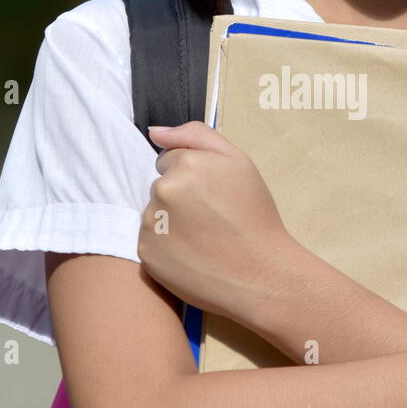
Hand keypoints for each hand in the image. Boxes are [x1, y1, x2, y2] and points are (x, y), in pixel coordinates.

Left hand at [138, 120, 297, 324]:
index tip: (213, 194)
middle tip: (211, 219)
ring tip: (203, 238)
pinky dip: (166, 246)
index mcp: (186, 164)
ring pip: (153, 212)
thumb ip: (196, 135)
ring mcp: (151, 222)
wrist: (261, 275)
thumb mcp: (239, 162)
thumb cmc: (254, 217)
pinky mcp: (146, 252)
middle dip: (180, 197)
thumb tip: (155, 132)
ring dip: (170, 221)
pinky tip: (191, 254)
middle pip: (161, 185)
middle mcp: (163, 190)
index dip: (194, 176)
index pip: (170, 160)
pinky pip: (150, 239)